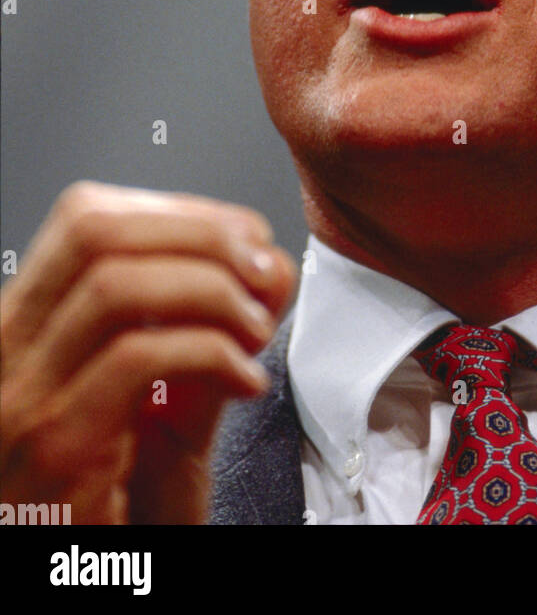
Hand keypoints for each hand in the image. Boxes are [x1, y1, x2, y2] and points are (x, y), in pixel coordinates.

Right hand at [0, 181, 295, 523]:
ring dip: (209, 291)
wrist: (98, 567)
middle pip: (96, 233)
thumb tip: (267, 262)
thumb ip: (205, 320)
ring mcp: (24, 397)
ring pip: (114, 288)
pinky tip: (244, 380)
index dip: (180, 211)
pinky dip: (209, 354)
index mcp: (29, 318)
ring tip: (257, 327)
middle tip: (259, 267)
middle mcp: (10, 347)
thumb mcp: (164, 386)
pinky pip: (135, 362)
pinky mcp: (57, 448)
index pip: (87, 216)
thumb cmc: (124, 489)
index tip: (245, 236)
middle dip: (198, 233)